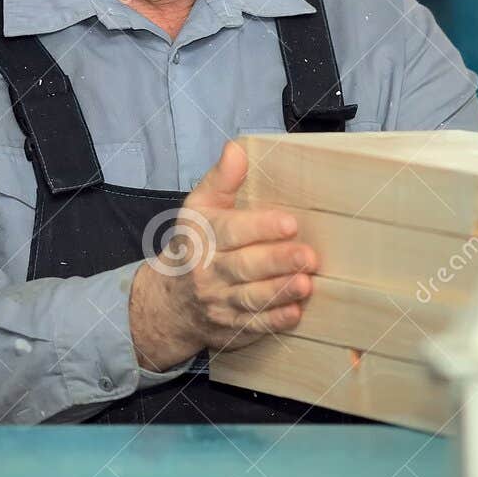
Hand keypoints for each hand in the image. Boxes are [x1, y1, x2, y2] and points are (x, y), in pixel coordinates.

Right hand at [128, 140, 313, 370]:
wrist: (169, 302)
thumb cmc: (194, 245)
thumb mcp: (199, 208)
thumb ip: (221, 179)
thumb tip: (236, 149)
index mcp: (203, 237)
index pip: (231, 231)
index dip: (261, 227)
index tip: (290, 223)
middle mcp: (210, 272)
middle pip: (244, 267)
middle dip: (277, 262)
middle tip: (308, 256)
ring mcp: (220, 302)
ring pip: (250, 299)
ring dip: (279, 292)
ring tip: (306, 284)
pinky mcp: (230, 327)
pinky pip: (253, 326)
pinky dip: (274, 321)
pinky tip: (295, 312)